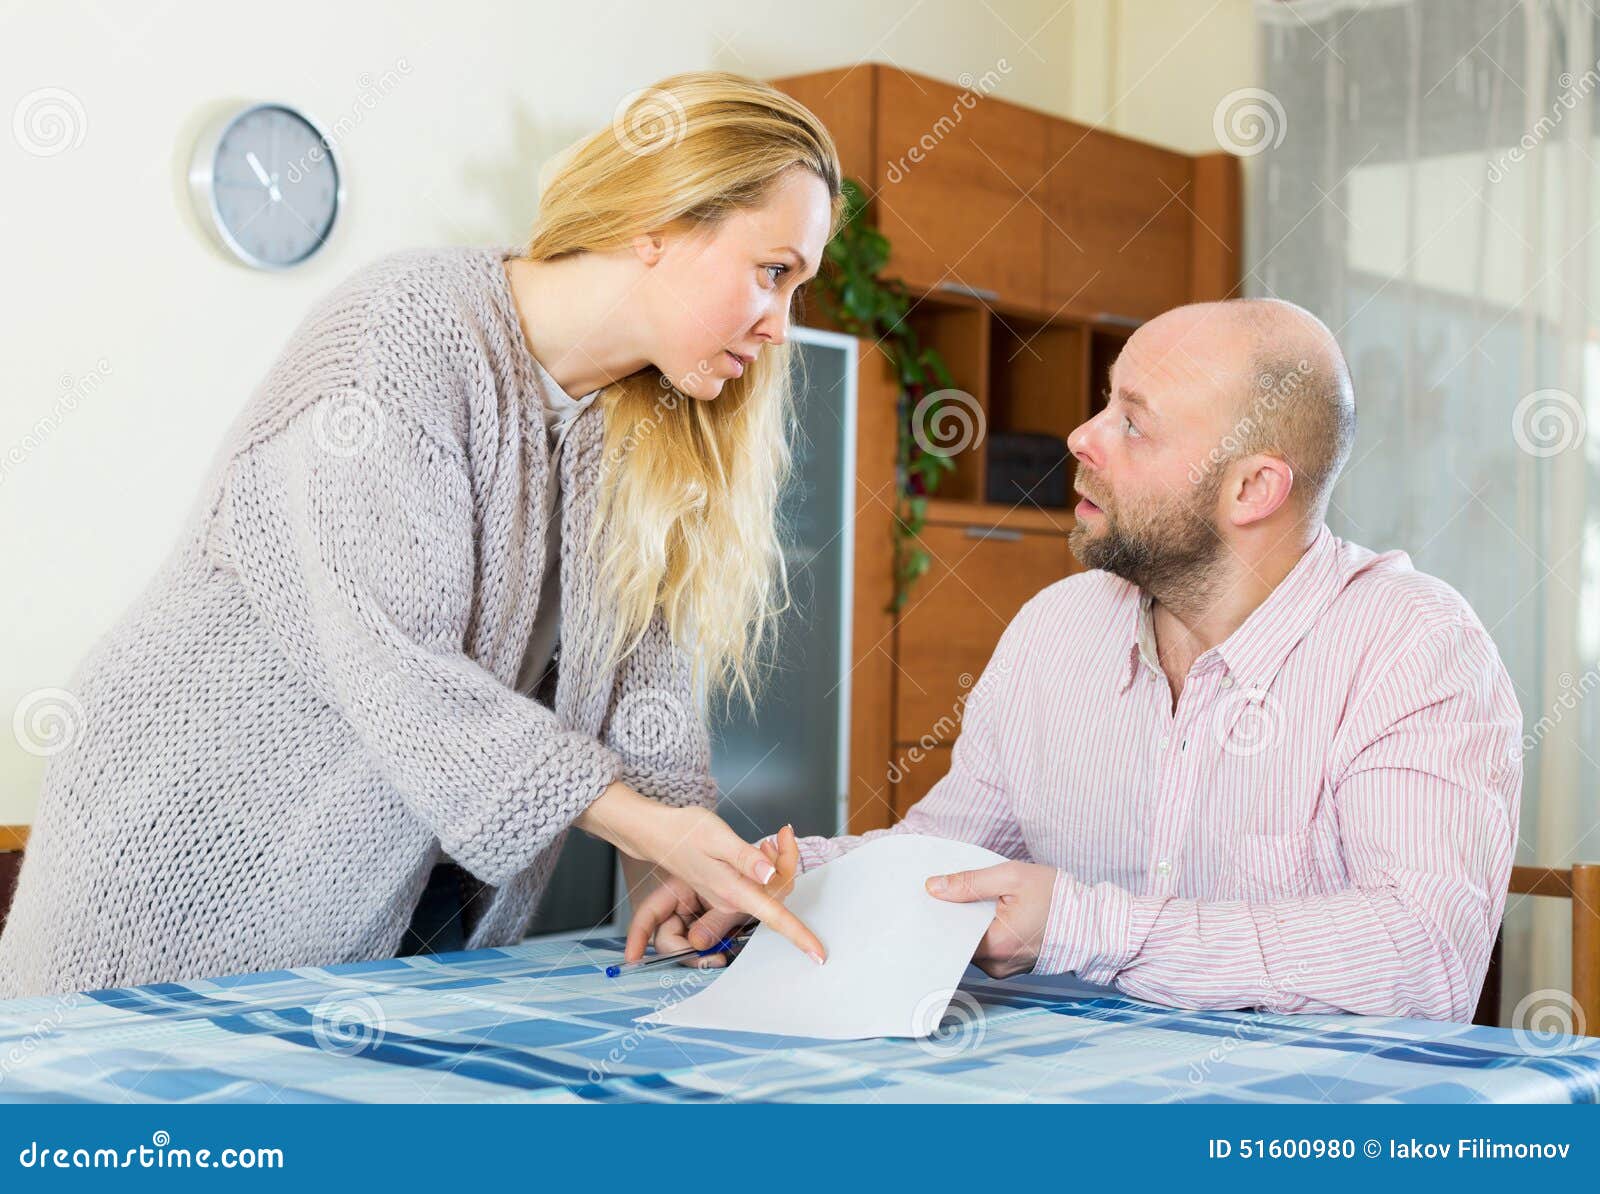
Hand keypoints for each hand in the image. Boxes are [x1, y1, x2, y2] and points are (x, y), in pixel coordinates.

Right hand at [624, 824, 800, 965]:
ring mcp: (730, 896)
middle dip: (790, 863)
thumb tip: (771, 873)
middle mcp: (732, 899)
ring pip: (771, 888)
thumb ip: (745, 858)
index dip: (798, 935)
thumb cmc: (684, 832)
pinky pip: (760, 884)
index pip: (772, 916)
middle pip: (778, 893)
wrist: (657, 835)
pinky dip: (770, 864)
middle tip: (784, 834)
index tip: (819, 954)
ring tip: (775, 837)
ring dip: (781, 862)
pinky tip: (764, 846)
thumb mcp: (717, 838)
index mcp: (732, 890)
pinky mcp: (728, 889)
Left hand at [925, 861, 1056, 977]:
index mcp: (995, 945)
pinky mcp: (1010, 967)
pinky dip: (982, 931)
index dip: (938, 913)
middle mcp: (996, 965)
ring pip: (971, 945)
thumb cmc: (1058, 898)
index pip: (949, 934)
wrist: (1093, 922)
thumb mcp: (1012, 876)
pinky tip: (986, 912)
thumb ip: (970, 882)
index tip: (930, 896)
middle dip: (952, 916)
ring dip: (968, 923)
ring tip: (970, 899)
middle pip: (958, 940)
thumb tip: (934, 887)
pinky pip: (986, 949)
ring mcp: (1004, 969)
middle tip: (946, 891)